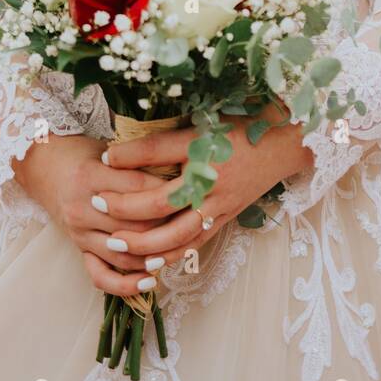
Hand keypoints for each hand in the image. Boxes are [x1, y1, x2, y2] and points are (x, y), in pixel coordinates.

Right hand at [12, 134, 176, 294]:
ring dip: (152, 256)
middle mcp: (82, 207)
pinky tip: (148, 282)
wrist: (41, 165)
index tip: (190, 190)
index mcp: (90, 175)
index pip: (138, 188)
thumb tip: (177, 172)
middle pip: (133, 224)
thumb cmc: (80, 152)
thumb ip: (135, 161)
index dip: (167, 191)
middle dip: (166, 225)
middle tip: (192, 222)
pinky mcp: (78, 247)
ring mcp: (79, 232)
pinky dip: (124, 284)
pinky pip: (99, 274)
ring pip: (122, 252)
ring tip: (178, 252)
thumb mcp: (106, 148)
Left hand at [94, 106, 314, 273]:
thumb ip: (169, 133)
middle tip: (96, 203)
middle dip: (125, 207)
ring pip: (177, 234)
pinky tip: (148, 261)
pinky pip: (194, 244)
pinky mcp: (225, 219)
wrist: (283, 143)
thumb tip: (126, 143)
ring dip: (143, 241)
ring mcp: (220, 204)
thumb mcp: (206, 118)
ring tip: (115, 242)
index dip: (127, 155)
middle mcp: (211, 180)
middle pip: (161, 202)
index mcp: (205, 147)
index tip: (102, 156)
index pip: (158, 151)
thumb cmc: (241, 125)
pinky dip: (170, 256)